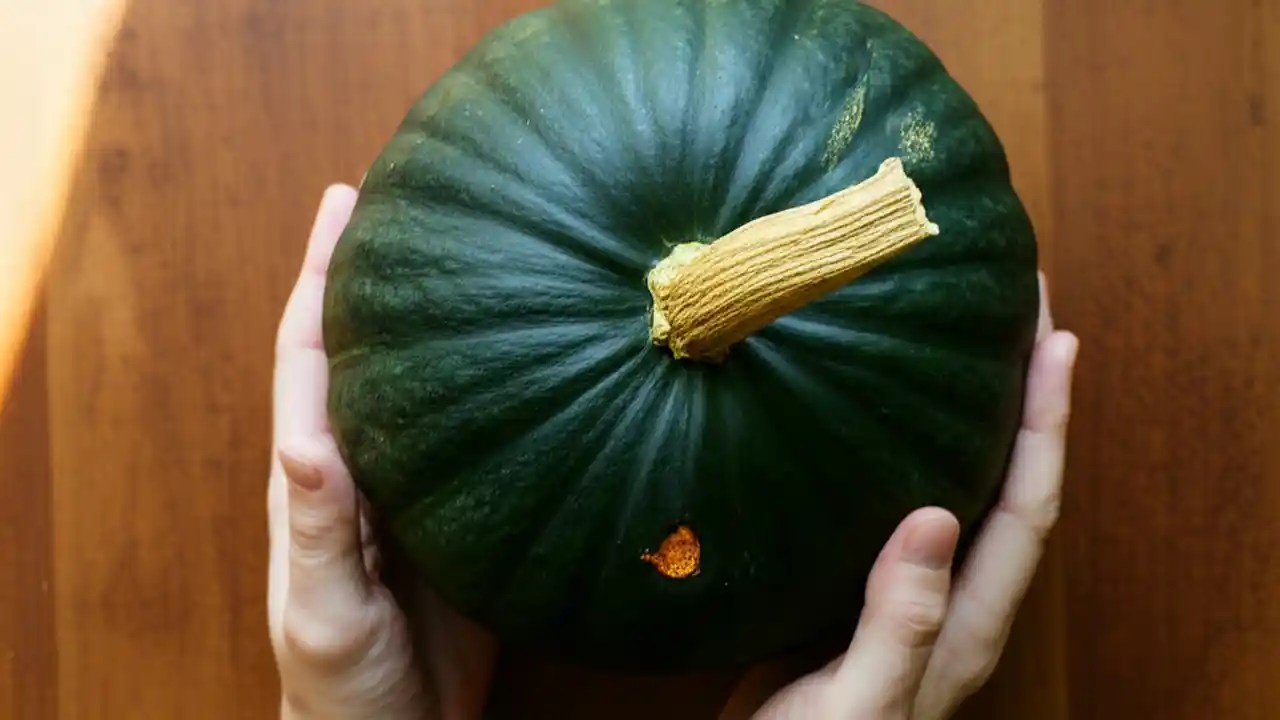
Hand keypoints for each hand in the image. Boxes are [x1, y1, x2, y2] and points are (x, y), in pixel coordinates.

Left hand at [267, 185, 496, 719]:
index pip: (309, 357)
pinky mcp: (461, 519)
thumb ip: (318, 529)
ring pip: (426, 384)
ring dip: (439, 319)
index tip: (347, 203)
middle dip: (376, 272)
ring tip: (475, 254)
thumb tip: (304, 436)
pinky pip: (476, 437)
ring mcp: (413, 491)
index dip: (322, 278)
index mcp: (316, 482)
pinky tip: (536, 360)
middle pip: (365, 349)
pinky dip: (495, 388)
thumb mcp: (324, 613)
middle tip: (410, 198)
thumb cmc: (341, 689)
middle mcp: (363, 470)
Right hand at [735, 274, 1077, 719]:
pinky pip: (900, 500)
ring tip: (965, 346)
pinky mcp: (857, 589)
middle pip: (1010, 485)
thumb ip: (899, 626)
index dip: (1048, 423)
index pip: (1026, 509)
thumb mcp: (858, 703)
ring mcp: (904, 593)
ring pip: (960, 486)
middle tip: (1021, 319)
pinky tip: (878, 416)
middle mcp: (948, 599)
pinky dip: (906, 447)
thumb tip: (934, 519)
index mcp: (964, 623)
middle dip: (1028, 402)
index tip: (1055, 341)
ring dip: (975, 416)